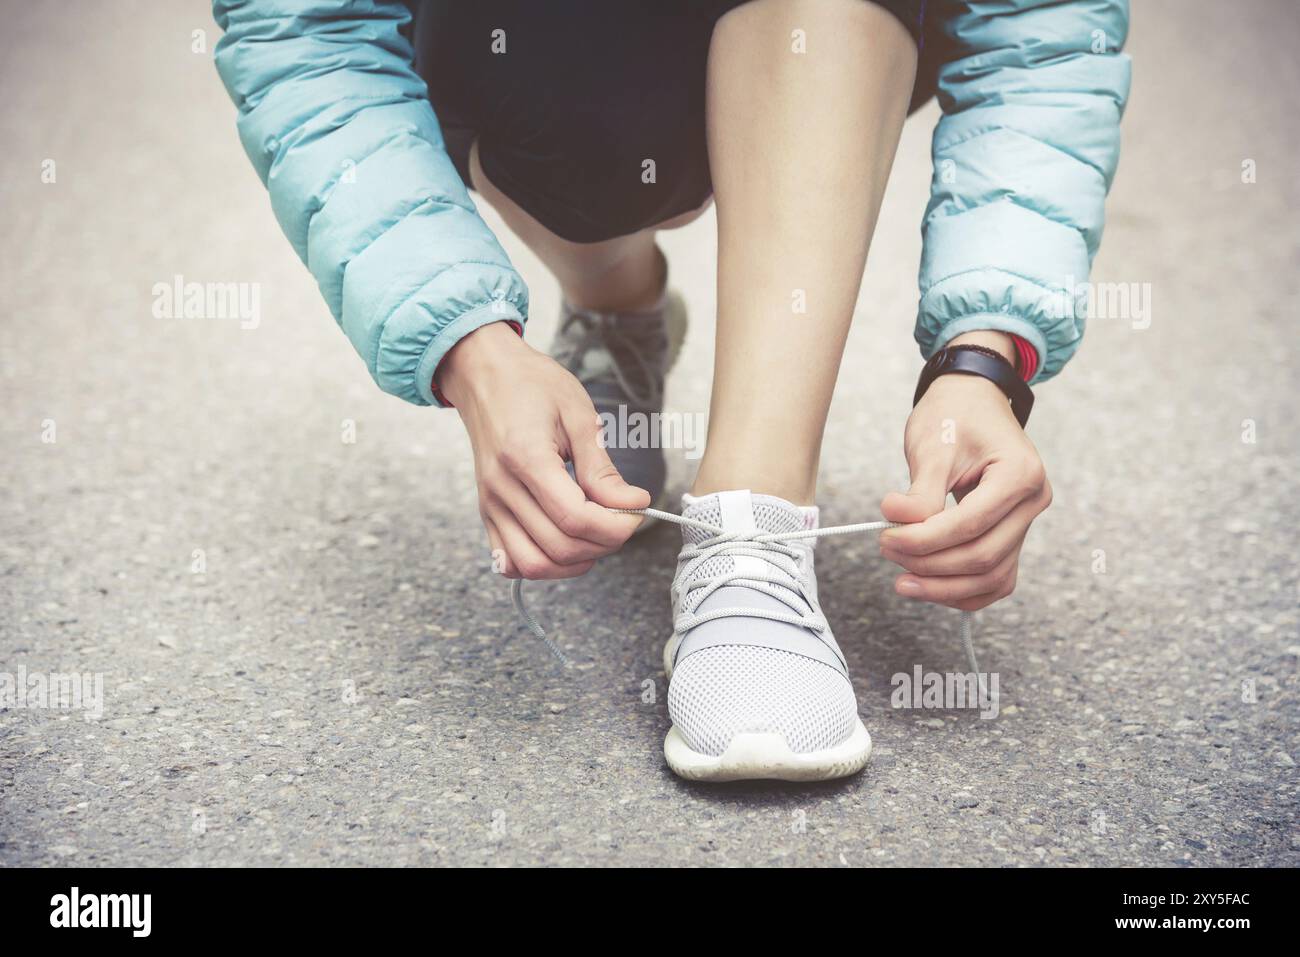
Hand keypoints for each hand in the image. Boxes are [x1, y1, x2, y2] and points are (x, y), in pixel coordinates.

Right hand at [438, 321, 647, 579]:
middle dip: (604, 542)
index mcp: (525, 458)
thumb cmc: (532, 385)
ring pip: (535, 565)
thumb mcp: (578, 414)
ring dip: (575, 562)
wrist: (484, 375)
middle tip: (624, 519)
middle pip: (560, 546)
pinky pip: (511, 562)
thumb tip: (631, 506)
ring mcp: (489, 505)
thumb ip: (602, 468)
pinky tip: (565, 544)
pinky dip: (543, 564)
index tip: (638, 508)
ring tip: (597, 535)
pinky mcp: (486, 513)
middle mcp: (501, 489)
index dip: (617, 525)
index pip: (576, 517)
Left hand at [878, 333, 1051, 610]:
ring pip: (991, 576)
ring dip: (944, 586)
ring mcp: (1027, 522)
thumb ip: (919, 492)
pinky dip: (963, 590)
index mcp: (1020, 474)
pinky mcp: (1012, 536)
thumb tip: (897, 525)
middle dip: (930, 563)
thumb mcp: (932, 445)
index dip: (924, 539)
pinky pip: (995, 579)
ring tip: (902, 581)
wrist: (972, 401)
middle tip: (888, 549)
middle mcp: (1033, 501)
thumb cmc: (955, 415)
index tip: (886, 536)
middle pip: (983, 556)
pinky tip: (928, 587)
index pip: (970, 524)